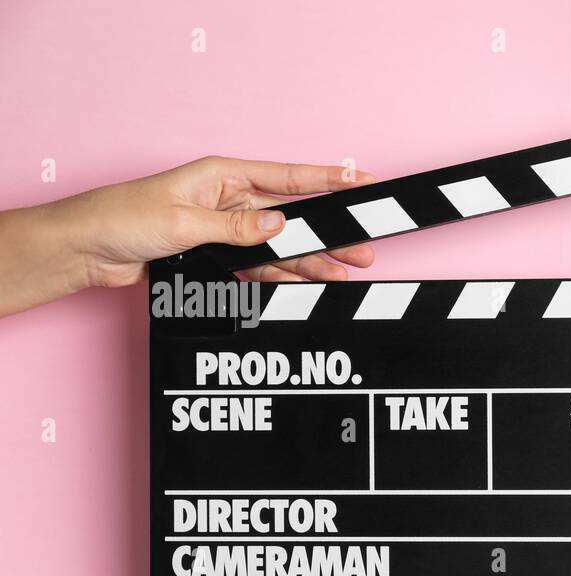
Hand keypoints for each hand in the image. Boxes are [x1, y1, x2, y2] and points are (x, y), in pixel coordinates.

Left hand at [0, 157, 378, 316]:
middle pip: (292, 216)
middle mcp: (228, 198)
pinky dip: (282, 274)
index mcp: (223, 175)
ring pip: (281, 245)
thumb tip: (280, 226)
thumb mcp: (184, 222)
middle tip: (361, 250)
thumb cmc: (121, 219)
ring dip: (310, 261)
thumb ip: (236, 227)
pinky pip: (259, 264)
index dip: (329, 179)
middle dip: (328, 234)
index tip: (362, 180)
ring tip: (342, 274)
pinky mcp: (216, 253)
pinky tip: (307, 282)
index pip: (288, 176)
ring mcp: (225, 227)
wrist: (86, 250)